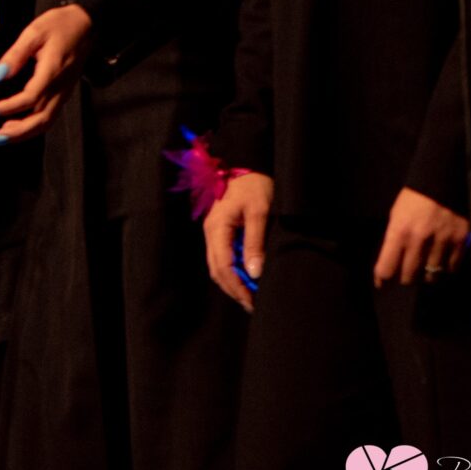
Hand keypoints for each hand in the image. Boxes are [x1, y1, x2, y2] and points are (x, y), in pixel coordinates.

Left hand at [0, 5, 92, 142]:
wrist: (86, 24)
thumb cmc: (60, 25)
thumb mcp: (34, 32)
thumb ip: (15, 54)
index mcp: (52, 72)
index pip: (30, 98)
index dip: (8, 108)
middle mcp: (60, 87)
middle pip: (41, 119)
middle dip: (17, 132)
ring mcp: (64, 92)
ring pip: (47, 122)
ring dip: (26, 133)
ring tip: (4, 137)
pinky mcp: (65, 92)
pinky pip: (51, 116)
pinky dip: (35, 126)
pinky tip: (20, 127)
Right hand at [203, 170, 271, 312]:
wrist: (248, 164)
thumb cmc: (255, 185)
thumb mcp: (259, 212)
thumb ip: (255, 243)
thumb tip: (254, 272)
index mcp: (217, 228)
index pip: (222, 266)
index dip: (236, 286)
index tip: (252, 301)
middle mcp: (211, 232)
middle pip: (216, 269)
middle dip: (233, 289)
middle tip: (253, 304)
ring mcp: (214, 231)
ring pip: (217, 265)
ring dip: (232, 282)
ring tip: (251, 295)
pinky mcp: (221, 230)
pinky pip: (222, 257)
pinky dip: (233, 271)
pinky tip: (247, 277)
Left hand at [373, 187, 470, 285]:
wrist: (441, 181)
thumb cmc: (413, 199)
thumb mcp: (396, 215)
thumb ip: (395, 238)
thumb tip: (393, 262)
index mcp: (399, 231)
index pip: (387, 266)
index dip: (382, 278)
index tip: (381, 283)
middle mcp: (419, 239)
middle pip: (409, 276)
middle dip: (406, 279)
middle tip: (406, 277)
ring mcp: (441, 241)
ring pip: (432, 275)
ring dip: (427, 277)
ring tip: (425, 273)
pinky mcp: (459, 241)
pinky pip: (451, 267)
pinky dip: (446, 270)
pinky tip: (442, 266)